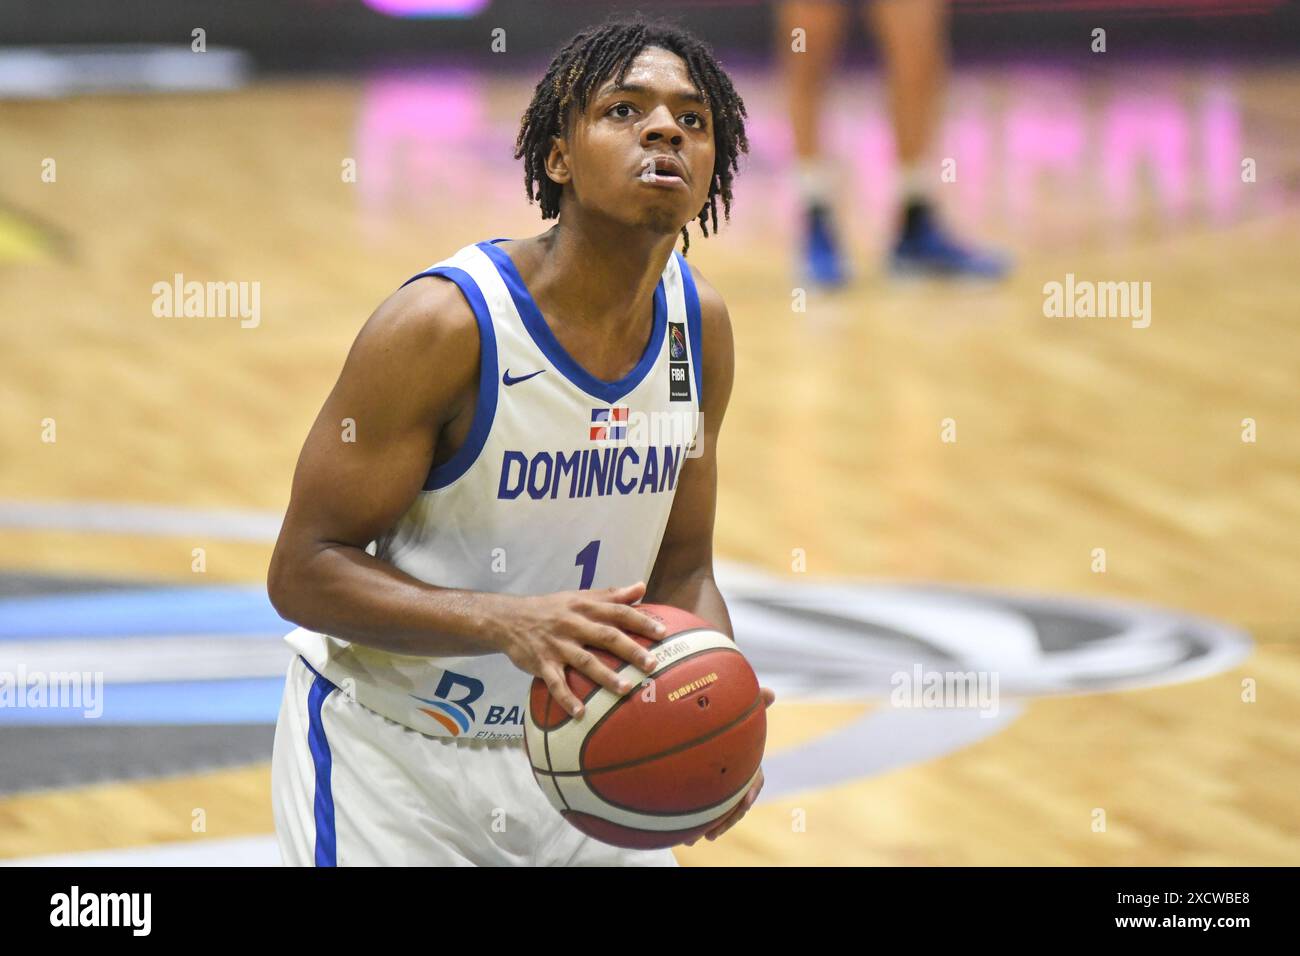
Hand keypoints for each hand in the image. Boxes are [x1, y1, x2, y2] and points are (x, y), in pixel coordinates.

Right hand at [495, 581, 665, 717]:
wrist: (509, 618)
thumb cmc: (552, 608)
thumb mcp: (580, 596)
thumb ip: (611, 594)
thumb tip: (641, 586)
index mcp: (585, 607)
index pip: (618, 612)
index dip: (640, 621)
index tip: (662, 633)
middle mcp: (573, 625)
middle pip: (606, 636)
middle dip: (630, 650)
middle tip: (652, 664)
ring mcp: (557, 645)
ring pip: (584, 661)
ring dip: (605, 676)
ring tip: (625, 689)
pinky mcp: (542, 663)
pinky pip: (555, 683)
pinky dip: (566, 698)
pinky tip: (580, 713)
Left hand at [685, 686, 775, 845]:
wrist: (708, 727)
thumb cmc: (728, 718)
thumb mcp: (740, 710)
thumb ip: (753, 703)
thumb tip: (772, 691)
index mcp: (748, 762)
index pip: (754, 781)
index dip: (749, 792)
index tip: (744, 802)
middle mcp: (737, 778)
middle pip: (735, 805)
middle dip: (725, 820)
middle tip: (711, 834)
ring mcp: (722, 786)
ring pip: (719, 812)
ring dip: (707, 827)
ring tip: (691, 840)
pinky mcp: (705, 790)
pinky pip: (703, 809)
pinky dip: (694, 821)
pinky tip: (679, 831)